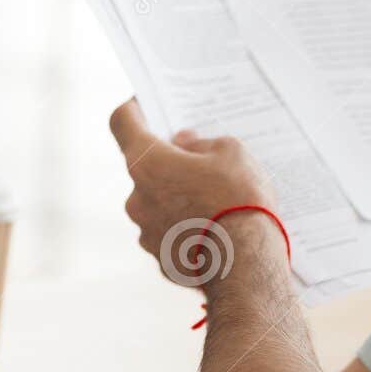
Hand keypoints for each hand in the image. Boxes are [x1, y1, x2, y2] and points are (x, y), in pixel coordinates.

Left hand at [108, 100, 277, 284]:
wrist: (247, 266)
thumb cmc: (239, 200)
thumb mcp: (232, 153)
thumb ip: (202, 143)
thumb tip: (186, 145)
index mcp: (146, 162)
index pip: (123, 122)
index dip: (134, 109)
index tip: (146, 105)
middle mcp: (136, 198)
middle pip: (145, 168)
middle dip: (170, 162)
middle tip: (203, 161)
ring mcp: (146, 233)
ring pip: (158, 204)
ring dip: (179, 198)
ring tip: (218, 201)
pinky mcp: (162, 260)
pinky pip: (171, 235)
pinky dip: (188, 230)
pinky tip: (218, 231)